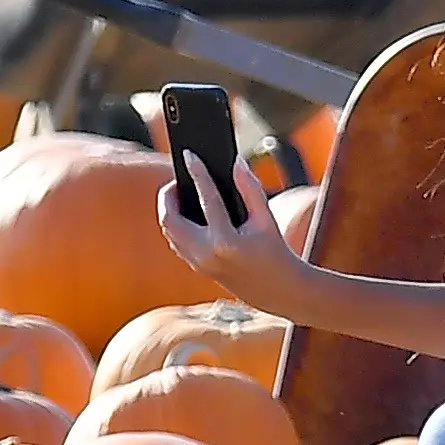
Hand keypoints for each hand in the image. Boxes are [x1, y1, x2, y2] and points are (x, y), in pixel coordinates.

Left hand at [156, 152, 300, 307]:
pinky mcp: (195, 267)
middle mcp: (206, 254)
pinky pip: (176, 241)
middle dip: (169, 195)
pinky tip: (186, 211)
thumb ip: (250, 188)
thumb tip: (235, 162)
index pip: (206, 198)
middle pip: (170, 218)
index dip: (197, 172)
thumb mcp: (266, 219)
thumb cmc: (274, 252)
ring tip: (182, 192)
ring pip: (169, 231)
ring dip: (170, 209)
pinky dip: (176, 224)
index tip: (189, 154)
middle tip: (179, 179)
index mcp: (226, 241)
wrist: (275, 290)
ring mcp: (197, 263)